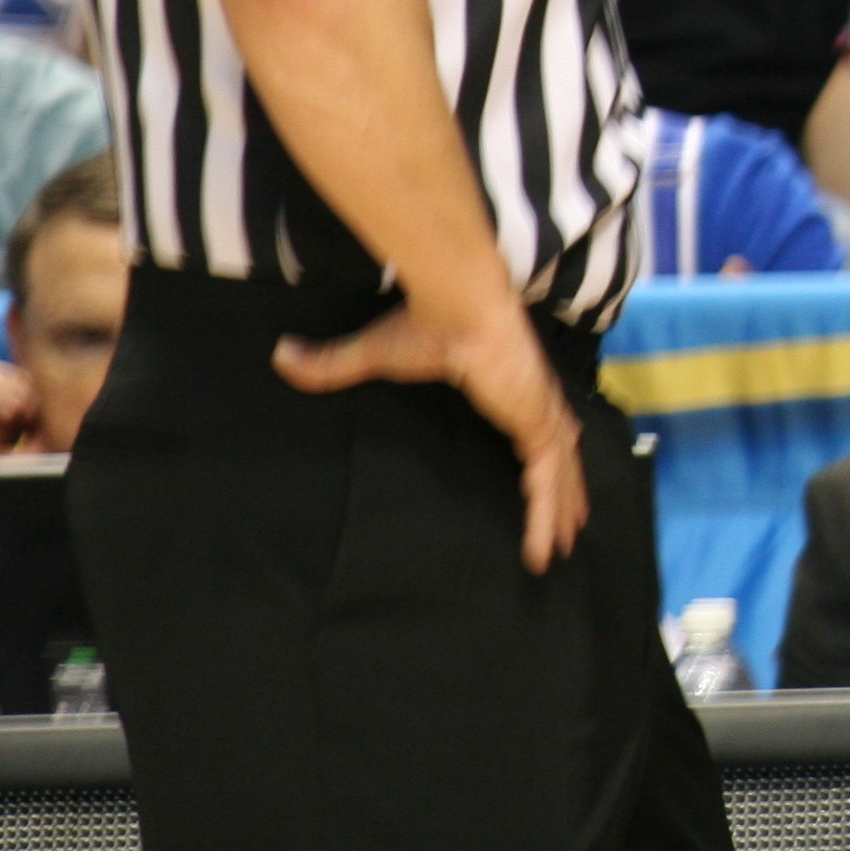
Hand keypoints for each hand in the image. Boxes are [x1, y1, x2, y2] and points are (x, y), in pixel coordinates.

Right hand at [277, 294, 588, 572]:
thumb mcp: (375, 352)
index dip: (542, 453)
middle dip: (565, 490)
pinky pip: (547, 480)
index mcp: (510, 382)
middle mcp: (533, 398)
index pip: (534, 426)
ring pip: (559, 474)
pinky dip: (548, 513)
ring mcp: (540, 410)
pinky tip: (547, 547)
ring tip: (560, 548)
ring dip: (560, 511)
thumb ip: (333, 363)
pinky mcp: (536, 422)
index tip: (542, 474)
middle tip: (568, 526)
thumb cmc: (425, 322)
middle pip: (558, 455)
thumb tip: (282, 356)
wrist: (458, 302)